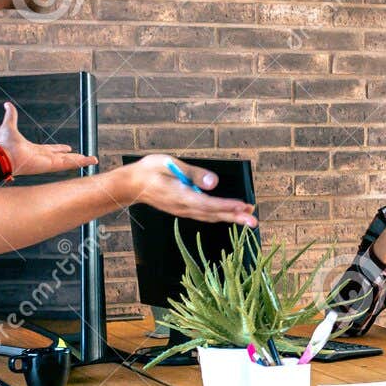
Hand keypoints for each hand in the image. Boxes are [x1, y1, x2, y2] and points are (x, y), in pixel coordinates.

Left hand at [0, 102, 97, 177]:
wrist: (5, 155)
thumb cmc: (5, 144)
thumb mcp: (9, 126)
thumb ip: (11, 116)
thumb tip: (7, 105)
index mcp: (36, 150)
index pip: (51, 150)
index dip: (60, 148)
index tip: (68, 147)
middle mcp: (44, 158)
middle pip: (64, 157)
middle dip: (74, 157)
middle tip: (83, 157)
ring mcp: (49, 162)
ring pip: (70, 161)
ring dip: (82, 160)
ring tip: (93, 160)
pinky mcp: (53, 165)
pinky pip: (70, 163)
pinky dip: (81, 162)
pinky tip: (91, 161)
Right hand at [125, 154, 256, 225]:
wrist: (131, 184)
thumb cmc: (150, 170)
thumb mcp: (170, 164)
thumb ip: (194, 174)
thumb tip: (214, 182)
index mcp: (181, 196)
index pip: (208, 203)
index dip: (226, 206)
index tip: (242, 206)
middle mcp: (184, 207)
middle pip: (213, 214)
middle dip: (235, 217)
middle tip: (254, 221)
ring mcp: (183, 210)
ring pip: (210, 216)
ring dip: (230, 217)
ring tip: (248, 217)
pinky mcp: (183, 209)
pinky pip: (204, 215)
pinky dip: (219, 215)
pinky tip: (229, 214)